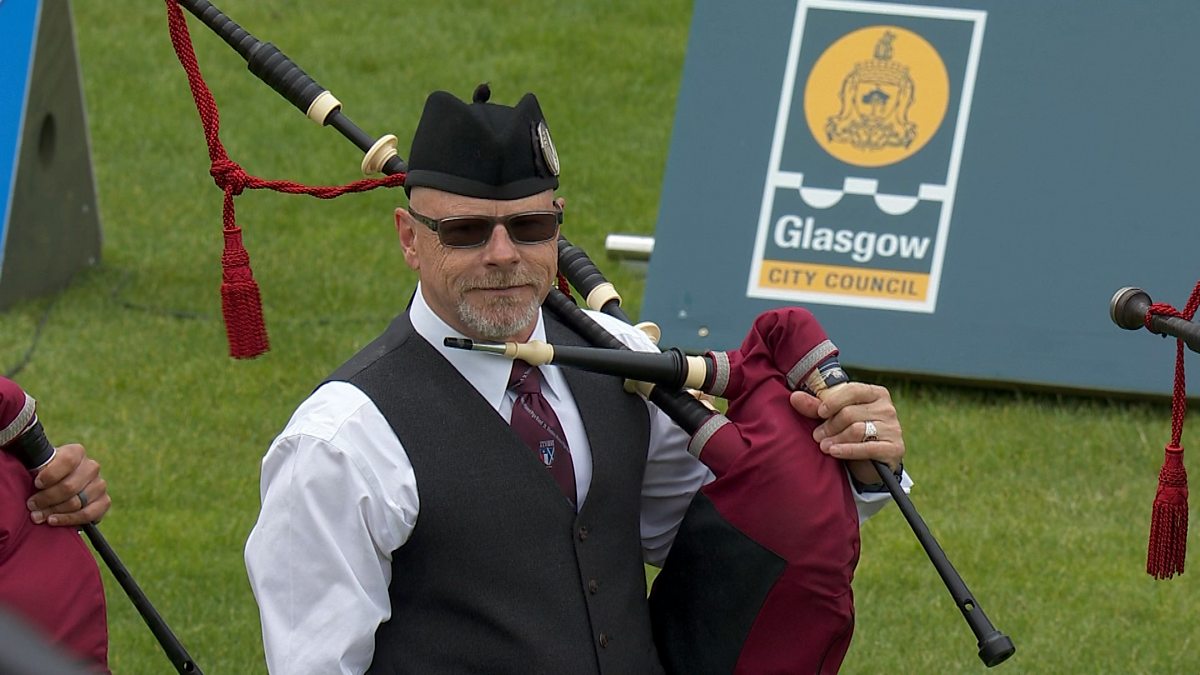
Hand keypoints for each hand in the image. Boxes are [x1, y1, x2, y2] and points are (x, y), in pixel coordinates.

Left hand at [27, 443, 109, 525]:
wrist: (60, 488)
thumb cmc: (47, 476)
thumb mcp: (41, 466)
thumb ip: (39, 469)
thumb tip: (36, 479)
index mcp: (77, 453)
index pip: (68, 461)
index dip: (51, 474)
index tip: (37, 484)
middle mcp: (92, 467)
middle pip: (70, 486)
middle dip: (47, 499)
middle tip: (32, 505)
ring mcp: (100, 485)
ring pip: (76, 502)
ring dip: (54, 511)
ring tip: (38, 516)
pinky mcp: (104, 502)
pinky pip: (87, 514)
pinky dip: (68, 519)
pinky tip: (53, 520)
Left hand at [790, 383, 904, 481]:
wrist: (871, 462)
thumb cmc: (850, 432)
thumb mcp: (833, 418)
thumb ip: (815, 407)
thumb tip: (794, 397)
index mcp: (875, 393)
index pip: (852, 390)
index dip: (833, 401)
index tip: (820, 412)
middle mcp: (887, 408)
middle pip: (850, 413)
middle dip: (829, 425)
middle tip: (817, 436)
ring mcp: (893, 428)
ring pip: (857, 430)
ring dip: (836, 439)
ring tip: (823, 446)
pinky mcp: (894, 448)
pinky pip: (867, 447)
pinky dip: (847, 450)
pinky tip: (834, 452)